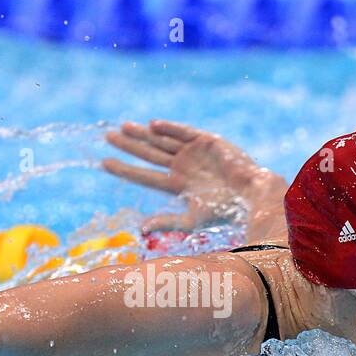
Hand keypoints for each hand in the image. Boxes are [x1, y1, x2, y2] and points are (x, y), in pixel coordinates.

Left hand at [103, 120, 278, 233]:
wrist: (251, 196)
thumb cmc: (225, 212)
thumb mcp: (192, 219)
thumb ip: (167, 222)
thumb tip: (140, 229)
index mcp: (177, 186)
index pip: (145, 176)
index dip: (125, 169)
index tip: (104, 163)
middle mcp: (183, 167)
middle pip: (150, 154)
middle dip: (130, 146)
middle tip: (109, 137)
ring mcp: (194, 153)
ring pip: (163, 141)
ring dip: (144, 134)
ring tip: (123, 127)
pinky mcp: (207, 141)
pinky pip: (183, 132)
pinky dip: (169, 128)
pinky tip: (152, 125)